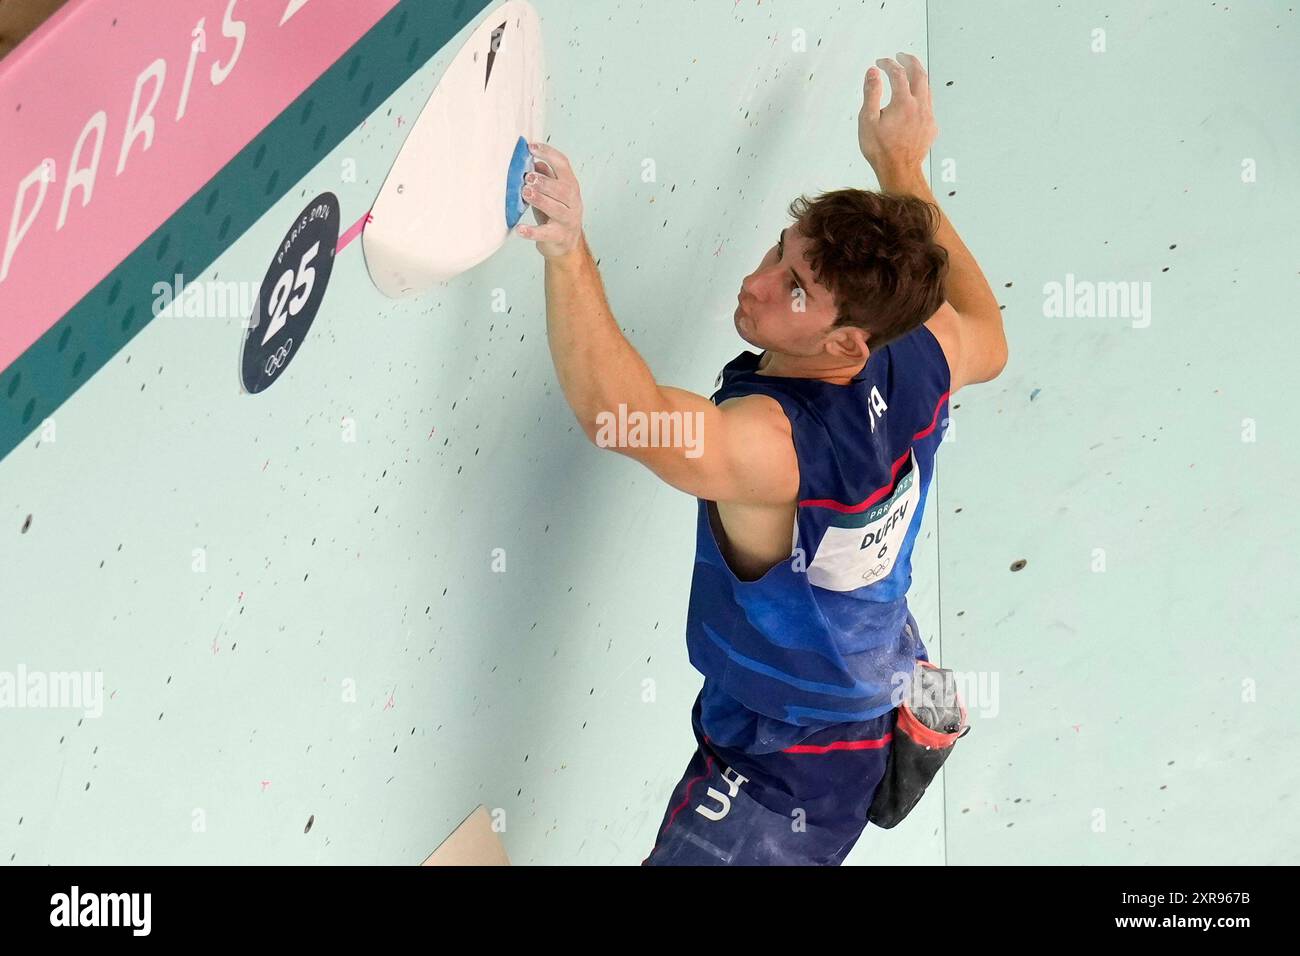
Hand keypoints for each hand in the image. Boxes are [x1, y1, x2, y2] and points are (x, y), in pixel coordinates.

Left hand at [517, 142, 584, 258]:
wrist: (567, 243)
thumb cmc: (555, 213)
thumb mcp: (552, 192)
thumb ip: (546, 176)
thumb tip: (535, 161)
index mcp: (570, 186)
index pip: (563, 165)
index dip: (549, 154)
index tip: (531, 147)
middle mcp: (573, 202)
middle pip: (563, 189)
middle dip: (545, 181)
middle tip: (528, 177)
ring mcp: (568, 220)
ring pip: (557, 209)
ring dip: (540, 200)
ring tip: (525, 193)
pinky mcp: (559, 237)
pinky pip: (545, 234)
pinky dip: (532, 231)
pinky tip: (520, 229)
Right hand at [858, 53, 937, 177]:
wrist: (899, 171)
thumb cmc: (881, 150)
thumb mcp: (868, 120)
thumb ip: (871, 93)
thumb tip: (873, 72)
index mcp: (903, 102)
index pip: (898, 73)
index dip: (888, 64)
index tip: (880, 62)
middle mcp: (920, 106)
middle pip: (919, 74)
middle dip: (910, 61)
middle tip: (901, 55)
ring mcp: (928, 116)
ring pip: (927, 87)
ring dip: (919, 75)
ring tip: (910, 71)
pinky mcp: (931, 127)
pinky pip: (929, 103)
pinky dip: (922, 93)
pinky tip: (915, 97)